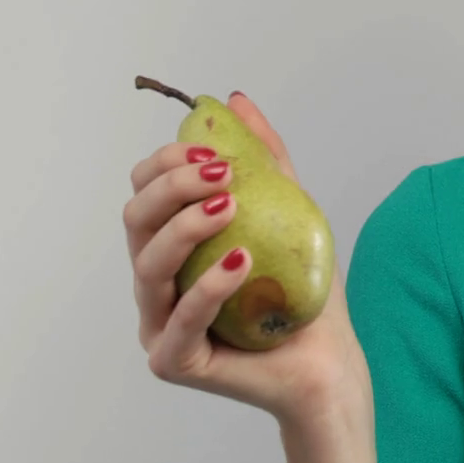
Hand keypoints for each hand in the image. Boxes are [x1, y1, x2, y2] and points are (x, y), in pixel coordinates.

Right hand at [123, 92, 370, 425]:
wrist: (328, 359)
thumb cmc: (301, 291)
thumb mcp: (288, 210)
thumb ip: (262, 158)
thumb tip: (233, 100)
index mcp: (171, 247)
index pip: (143, 193)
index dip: (165, 164)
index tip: (212, 151)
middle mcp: (154, 284)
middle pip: (135, 222)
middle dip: (170, 187)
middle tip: (222, 175)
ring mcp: (158, 325)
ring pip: (147, 267)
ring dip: (184, 228)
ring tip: (228, 207)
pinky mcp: (173, 362)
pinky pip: (179, 321)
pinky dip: (207, 287)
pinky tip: (241, 262)